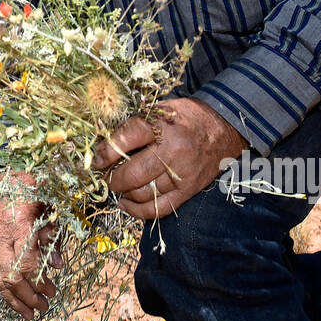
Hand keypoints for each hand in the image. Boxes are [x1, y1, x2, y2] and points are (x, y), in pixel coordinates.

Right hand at [0, 170, 62, 320]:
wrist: (2, 171)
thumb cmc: (30, 184)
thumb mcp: (48, 202)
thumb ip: (53, 232)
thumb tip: (58, 264)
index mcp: (18, 223)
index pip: (26, 263)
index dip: (39, 282)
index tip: (53, 291)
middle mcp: (0, 234)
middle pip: (11, 276)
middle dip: (29, 296)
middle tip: (45, 308)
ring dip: (14, 299)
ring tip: (29, 314)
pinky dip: (2, 288)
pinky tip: (13, 300)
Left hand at [92, 97, 248, 219]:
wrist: (223, 128)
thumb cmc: (186, 118)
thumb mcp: (160, 111)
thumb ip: (135, 127)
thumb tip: (105, 147)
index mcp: (163, 126)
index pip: (126, 139)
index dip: (107, 152)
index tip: (97, 159)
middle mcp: (173, 151)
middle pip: (132, 173)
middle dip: (112, 178)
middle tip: (105, 176)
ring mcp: (182, 174)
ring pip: (143, 193)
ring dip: (124, 193)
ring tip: (117, 187)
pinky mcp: (188, 190)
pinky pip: (158, 208)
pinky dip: (137, 210)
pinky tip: (125, 204)